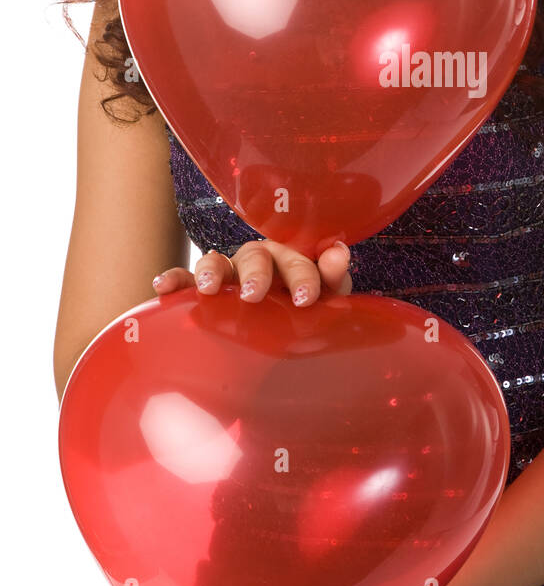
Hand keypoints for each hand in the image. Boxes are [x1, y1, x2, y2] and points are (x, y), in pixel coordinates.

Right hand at [152, 237, 351, 306]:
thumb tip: (340, 252)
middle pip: (256, 256)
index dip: (303, 275)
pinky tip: (162, 287)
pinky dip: (174, 279)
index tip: (306, 299)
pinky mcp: (201, 288)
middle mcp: (258, 260)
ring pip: (216, 261)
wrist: (276, 333)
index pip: (297, 260)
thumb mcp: (323, 298)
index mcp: (290, 260)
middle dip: (256, 273)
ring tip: (209, 289)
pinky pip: (184, 279)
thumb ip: (332, 278)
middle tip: (254, 294)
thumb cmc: (301, 309)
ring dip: (212, 270)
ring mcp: (228, 273)